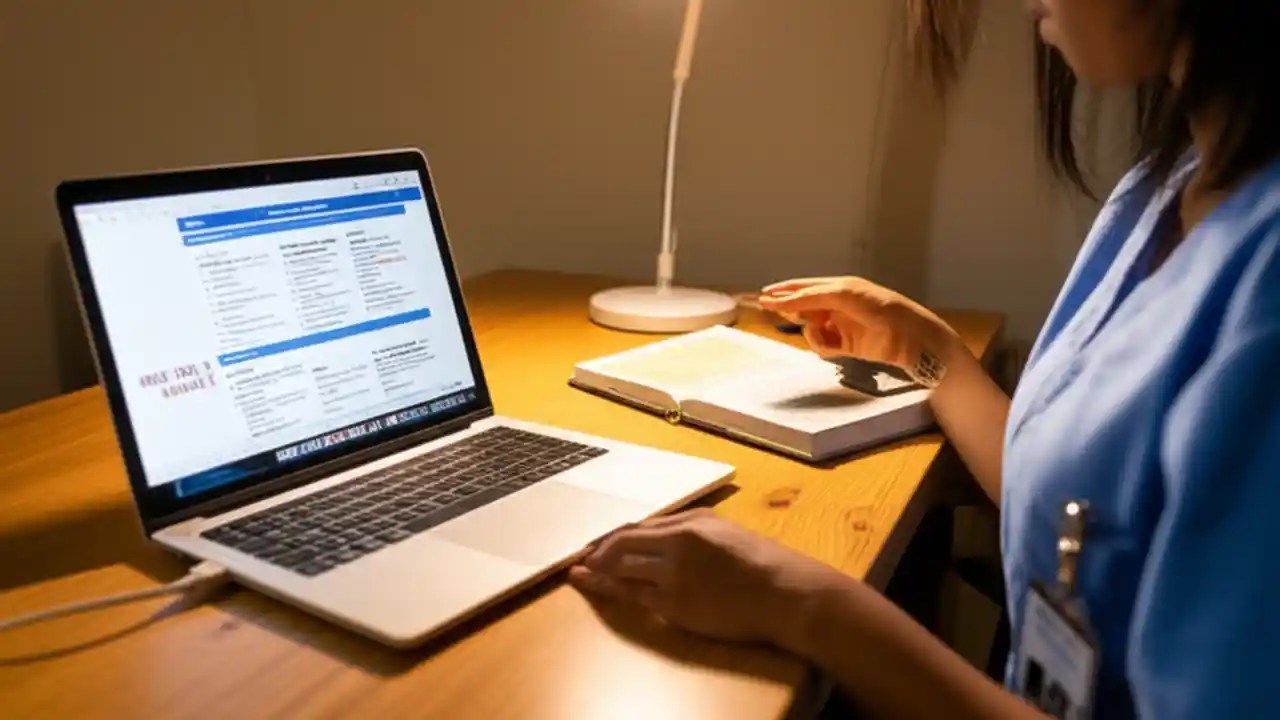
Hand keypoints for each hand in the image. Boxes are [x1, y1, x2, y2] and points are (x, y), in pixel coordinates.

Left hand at [568, 509, 841, 651]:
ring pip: (622, 568)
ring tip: (579, 571)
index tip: (599, 542)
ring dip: (597, 570)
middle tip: (582, 557)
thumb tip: (653, 535)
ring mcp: (675, 574)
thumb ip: (688, 530)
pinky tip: (593, 586)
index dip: (614, 535)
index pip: (641, 526)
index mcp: (692, 521)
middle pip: (624, 542)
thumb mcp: (723, 530)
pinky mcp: (675, 604)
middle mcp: (679, 542)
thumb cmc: (759, 562)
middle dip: (598, 550)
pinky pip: (634, 595)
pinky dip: (610, 589)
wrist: (783, 592)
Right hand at [759, 276, 961, 381]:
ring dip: (811, 331)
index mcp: (839, 286)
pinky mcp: (847, 346)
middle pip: (804, 307)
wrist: (910, 337)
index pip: (804, 287)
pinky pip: (823, 345)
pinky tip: (830, 344)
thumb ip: (811, 297)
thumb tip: (783, 300)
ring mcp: (841, 325)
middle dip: (790, 310)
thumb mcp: (842, 294)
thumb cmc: (879, 307)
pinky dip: (821, 345)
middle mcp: (838, 305)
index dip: (783, 291)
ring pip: (811, 328)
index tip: (762, 297)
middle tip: (769, 311)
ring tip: (820, 331)